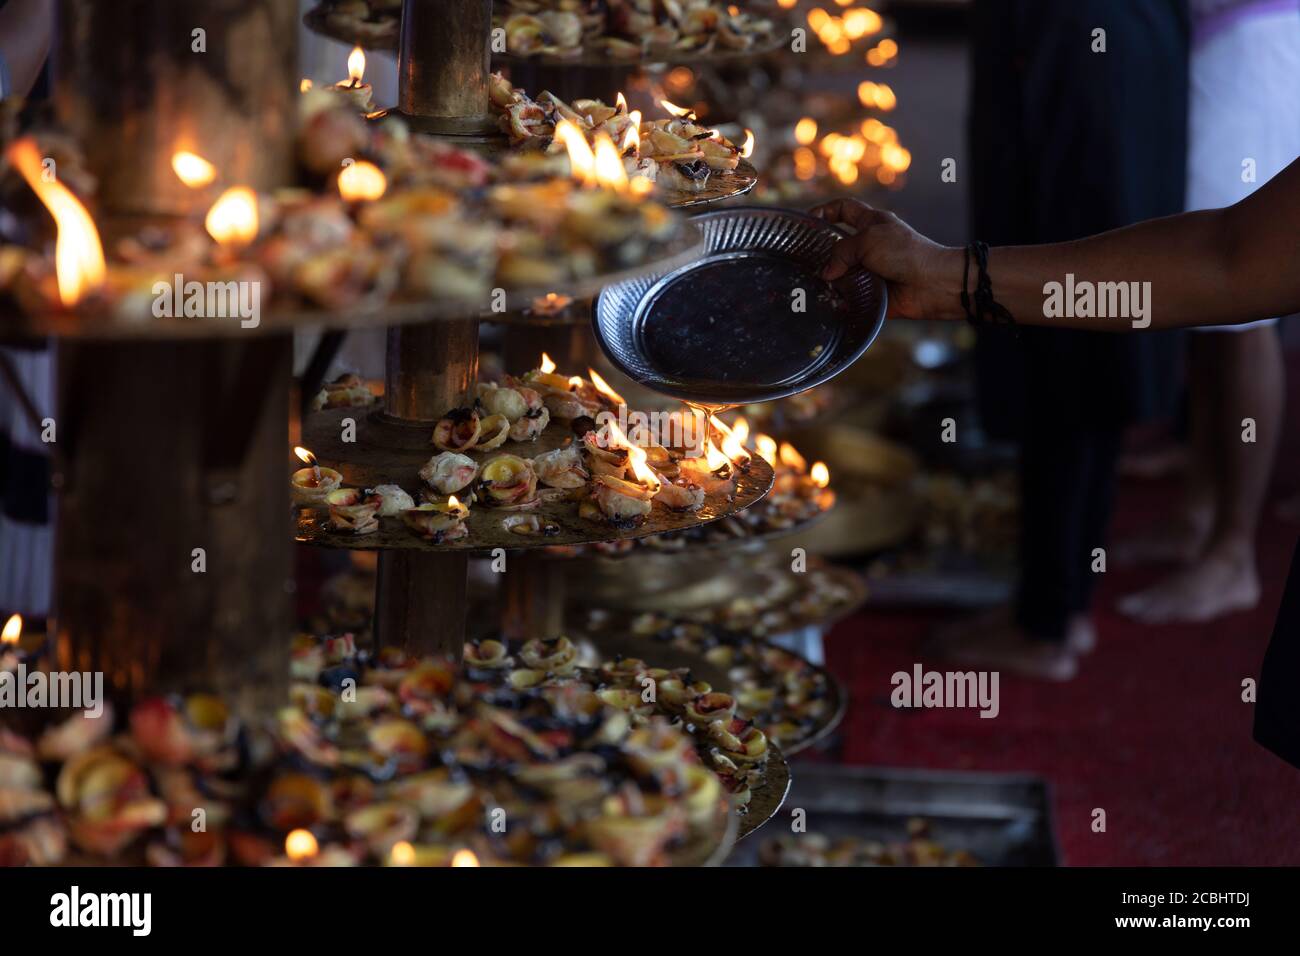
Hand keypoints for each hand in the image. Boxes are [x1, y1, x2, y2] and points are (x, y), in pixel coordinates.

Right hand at [811, 199, 964, 321]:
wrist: (931, 284)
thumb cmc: (905, 253)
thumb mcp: (869, 240)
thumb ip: (842, 252)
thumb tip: (826, 273)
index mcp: (871, 223)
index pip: (844, 209)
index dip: (825, 211)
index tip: (807, 221)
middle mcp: (869, 245)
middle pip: (837, 243)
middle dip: (822, 251)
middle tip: (804, 259)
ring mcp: (869, 268)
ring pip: (841, 271)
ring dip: (829, 278)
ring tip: (813, 282)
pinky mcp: (870, 291)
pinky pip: (849, 294)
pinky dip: (840, 297)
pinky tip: (829, 300)